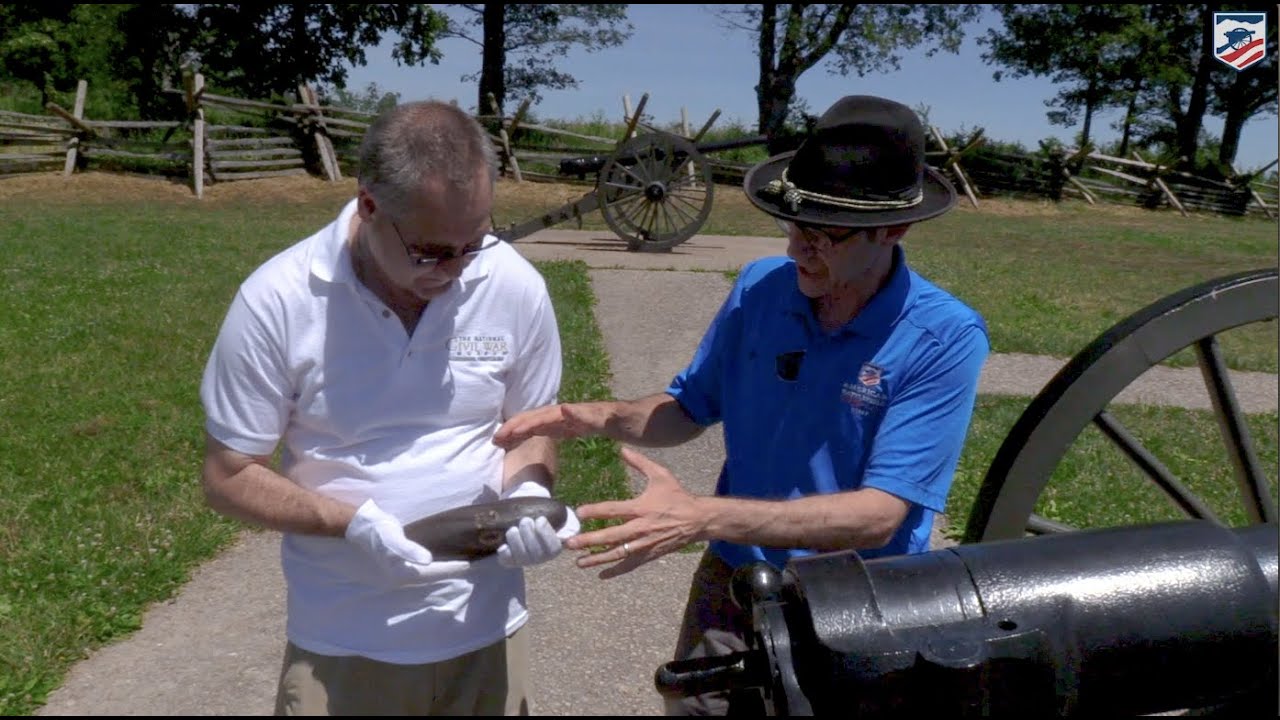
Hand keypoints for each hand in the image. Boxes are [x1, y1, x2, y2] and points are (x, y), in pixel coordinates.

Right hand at [345, 499, 469, 584]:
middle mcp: (407, 574)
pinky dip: (441, 562)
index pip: (437, 571)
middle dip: (455, 569)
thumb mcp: (392, 539)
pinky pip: (429, 566)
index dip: (455, 567)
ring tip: (467, 561)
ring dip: (449, 567)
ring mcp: (406, 569)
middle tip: (476, 563)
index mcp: (405, 572)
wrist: (362, 525)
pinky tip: (449, 555)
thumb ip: (409, 550)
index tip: (473, 564)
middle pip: (437, 575)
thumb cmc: (377, 531)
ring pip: (433, 571)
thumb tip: (429, 561)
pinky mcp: (407, 561)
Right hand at [493, 402, 611, 449]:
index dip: (523, 426)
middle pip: (527, 419)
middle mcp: (552, 414)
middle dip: (511, 428)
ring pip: (527, 425)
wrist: (607, 418)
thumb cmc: (602, 419)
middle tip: (495, 439)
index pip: (537, 418)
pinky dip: (522, 436)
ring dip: (513, 432)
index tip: (508, 434)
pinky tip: (512, 442)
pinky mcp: (553, 428)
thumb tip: (564, 407)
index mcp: (559, 413)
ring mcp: (551, 421)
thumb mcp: (594, 419)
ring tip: (497, 441)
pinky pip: (533, 431)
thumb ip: (580, 415)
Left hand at [496, 480, 581, 567]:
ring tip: (513, 529)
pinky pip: (507, 560)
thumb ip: (558, 515)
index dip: (546, 533)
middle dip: (529, 535)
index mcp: (553, 548)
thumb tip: (566, 515)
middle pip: (535, 551)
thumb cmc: (538, 516)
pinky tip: (503, 545)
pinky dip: (505, 554)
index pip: (553, 546)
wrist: (522, 523)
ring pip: (521, 555)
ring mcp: (524, 560)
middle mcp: (540, 557)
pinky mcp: (509, 560)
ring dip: (516, 542)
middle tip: (525, 520)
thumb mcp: (551, 514)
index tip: (540, 519)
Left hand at [564, 447, 705, 578]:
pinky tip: (601, 575)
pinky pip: (630, 565)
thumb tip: (621, 449)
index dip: (595, 511)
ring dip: (597, 559)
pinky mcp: (649, 554)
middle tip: (570, 543)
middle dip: (589, 541)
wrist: (698, 519)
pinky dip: (616, 571)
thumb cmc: (677, 496)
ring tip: (578, 562)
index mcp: (640, 507)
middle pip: (610, 536)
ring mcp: (644, 544)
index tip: (579, 513)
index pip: (612, 510)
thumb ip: (639, 463)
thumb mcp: (661, 475)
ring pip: (617, 554)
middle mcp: (640, 528)